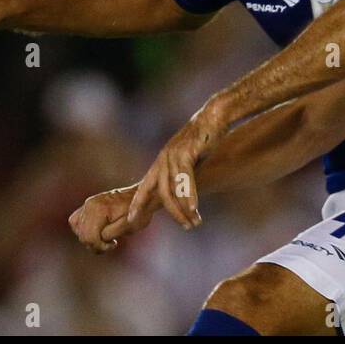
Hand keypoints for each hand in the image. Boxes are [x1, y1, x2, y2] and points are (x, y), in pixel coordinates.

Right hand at [69, 185, 155, 252]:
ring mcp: (88, 203)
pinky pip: (76, 221)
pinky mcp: (88, 204)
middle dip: (95, 244)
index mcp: (100, 209)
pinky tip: (97, 231)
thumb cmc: (140, 211)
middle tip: (111, 243)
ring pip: (77, 229)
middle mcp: (90, 204)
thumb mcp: (130, 226)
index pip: (89, 237)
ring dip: (89, 237)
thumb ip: (111, 233)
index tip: (114, 244)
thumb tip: (99, 238)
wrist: (144, 196)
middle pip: (82, 235)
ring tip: (105, 237)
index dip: (100, 246)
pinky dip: (82, 229)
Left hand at [128, 101, 227, 229]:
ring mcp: (173, 156)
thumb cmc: (202, 138)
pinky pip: (185, 179)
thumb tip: (180, 190)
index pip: (144, 187)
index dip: (137, 204)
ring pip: (173, 189)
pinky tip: (194, 208)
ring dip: (183, 210)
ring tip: (193, 223)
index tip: (131, 221)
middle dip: (171, 213)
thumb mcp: (187, 157)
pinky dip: (189, 195)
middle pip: (159, 193)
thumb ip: (180, 173)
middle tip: (185, 227)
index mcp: (161, 162)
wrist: (213, 116)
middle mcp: (163, 160)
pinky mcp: (187, 153)